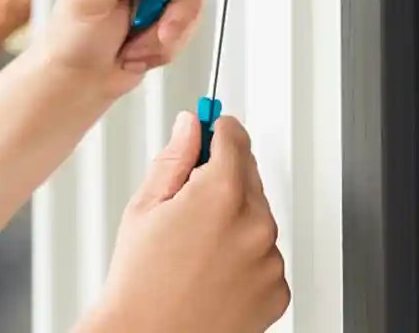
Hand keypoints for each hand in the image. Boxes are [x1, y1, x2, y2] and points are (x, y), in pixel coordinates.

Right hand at [81, 113, 290, 332]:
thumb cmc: (140, 283)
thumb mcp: (145, 207)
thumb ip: (174, 159)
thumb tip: (190, 127)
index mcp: (220, 195)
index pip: (234, 138)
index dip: (218, 129)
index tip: (213, 127)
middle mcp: (255, 225)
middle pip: (249, 177)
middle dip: (222, 180)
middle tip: (187, 206)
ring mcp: (270, 261)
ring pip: (258, 219)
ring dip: (235, 221)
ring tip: (195, 248)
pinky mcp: (278, 291)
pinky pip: (266, 258)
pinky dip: (245, 259)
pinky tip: (212, 271)